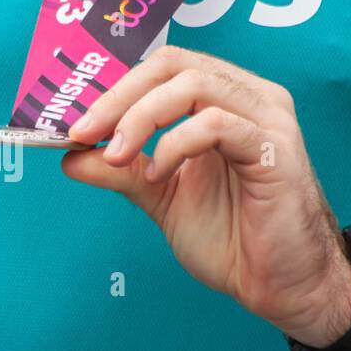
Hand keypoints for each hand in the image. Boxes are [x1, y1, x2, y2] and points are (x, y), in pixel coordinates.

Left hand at [65, 47, 350, 346]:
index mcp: (222, 100)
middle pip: (173, 64)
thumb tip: (71, 156)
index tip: (75, 126)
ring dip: (141, 116)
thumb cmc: (233, 238)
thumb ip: (122, 171)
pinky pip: (218, 124)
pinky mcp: (276, 149)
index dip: (113, 89)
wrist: (279, 286)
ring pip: (194, 83)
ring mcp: (266, 119)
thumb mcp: (160, 196)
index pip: (162, 68)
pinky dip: (176, 144)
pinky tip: (160, 174)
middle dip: (119, 97)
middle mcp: (248, 97)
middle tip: (83, 132)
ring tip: (117, 156)